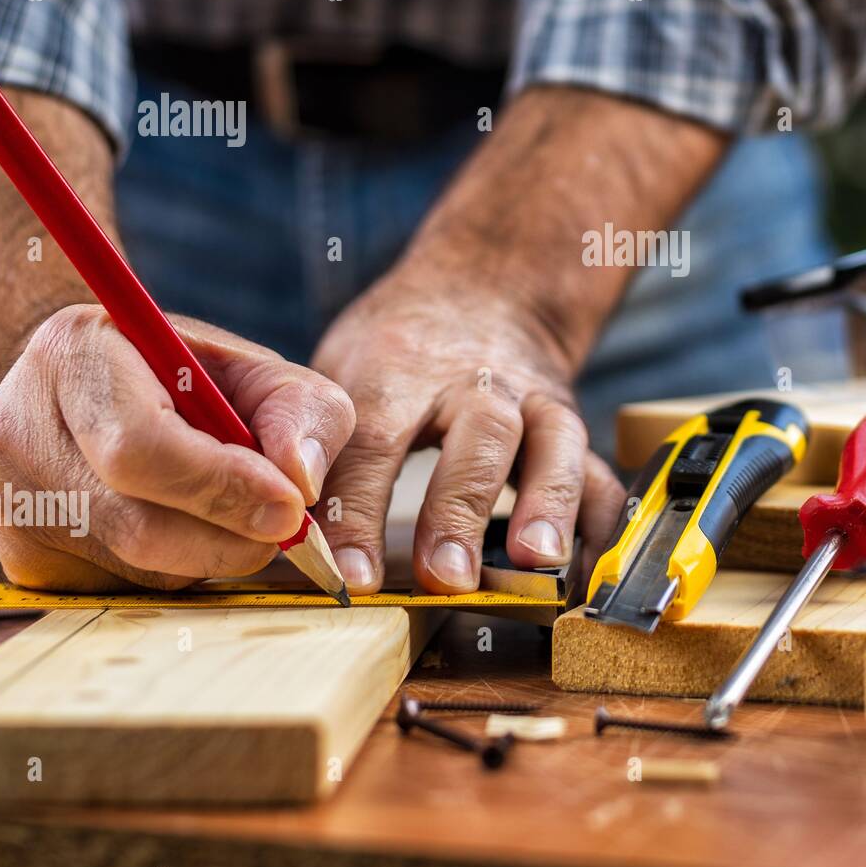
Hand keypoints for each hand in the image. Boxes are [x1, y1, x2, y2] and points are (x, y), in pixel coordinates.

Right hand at [0, 305, 355, 590]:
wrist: (120, 393)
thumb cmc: (203, 381)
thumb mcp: (266, 374)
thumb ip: (302, 413)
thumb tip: (301, 481)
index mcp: (75, 354)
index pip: (141, 446)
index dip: (221, 485)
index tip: (290, 505)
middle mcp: (23, 429)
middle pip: (136, 525)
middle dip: (230, 536)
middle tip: (285, 527)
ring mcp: (12, 501)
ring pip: (135, 569)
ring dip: (209, 556)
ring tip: (230, 509)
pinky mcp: (26, 558)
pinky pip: (121, 592)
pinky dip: (177, 571)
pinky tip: (188, 527)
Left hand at [312, 265, 625, 593]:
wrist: (486, 289)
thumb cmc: (398, 348)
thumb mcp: (338, 366)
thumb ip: (311, 436)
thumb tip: (265, 523)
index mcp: (401, 367)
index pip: (374, 440)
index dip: (357, 507)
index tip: (345, 571)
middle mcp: (476, 380)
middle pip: (476, 438)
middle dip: (459, 509)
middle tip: (444, 576)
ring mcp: (534, 400)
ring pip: (554, 445)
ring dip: (549, 504)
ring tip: (537, 564)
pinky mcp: (572, 424)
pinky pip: (600, 474)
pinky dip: (600, 523)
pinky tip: (587, 572)